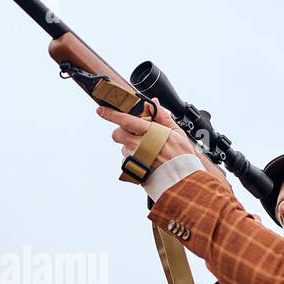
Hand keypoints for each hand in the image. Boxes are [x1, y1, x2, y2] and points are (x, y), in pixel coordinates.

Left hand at [95, 97, 233, 191]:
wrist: (182, 181)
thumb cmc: (182, 157)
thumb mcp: (177, 133)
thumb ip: (162, 116)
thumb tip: (154, 103)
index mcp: (149, 132)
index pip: (125, 120)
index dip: (111, 114)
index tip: (100, 110)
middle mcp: (139, 145)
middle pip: (117, 134)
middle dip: (122, 132)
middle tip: (134, 134)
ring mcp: (135, 158)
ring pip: (122, 148)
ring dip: (130, 147)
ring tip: (148, 151)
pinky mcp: (133, 170)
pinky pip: (127, 161)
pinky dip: (134, 159)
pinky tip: (146, 161)